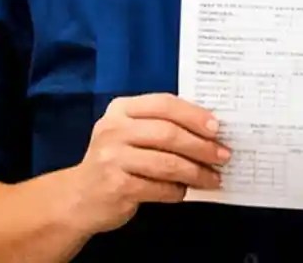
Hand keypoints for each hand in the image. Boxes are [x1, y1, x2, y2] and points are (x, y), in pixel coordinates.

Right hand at [71, 93, 229, 235]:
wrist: (79, 197)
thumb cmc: (115, 161)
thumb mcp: (129, 133)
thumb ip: (160, 126)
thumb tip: (209, 131)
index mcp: (120, 110)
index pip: (164, 104)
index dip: (194, 115)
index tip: (217, 128)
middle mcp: (114, 130)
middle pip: (168, 133)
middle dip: (202, 146)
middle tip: (223, 156)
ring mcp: (113, 158)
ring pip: (167, 163)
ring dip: (196, 172)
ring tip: (212, 178)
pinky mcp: (117, 186)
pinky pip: (159, 188)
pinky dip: (177, 191)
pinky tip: (184, 191)